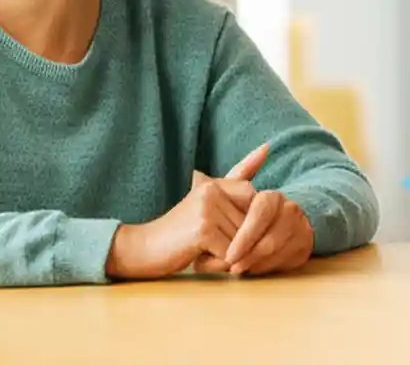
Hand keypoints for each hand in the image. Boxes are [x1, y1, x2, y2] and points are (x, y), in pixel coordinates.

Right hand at [106, 145, 267, 279]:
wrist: (142, 248)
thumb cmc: (180, 230)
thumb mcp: (208, 201)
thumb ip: (238, 176)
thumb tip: (267, 147)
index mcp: (215, 183)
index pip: (253, 200)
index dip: (245, 221)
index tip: (220, 229)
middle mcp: (212, 191)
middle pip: (251, 223)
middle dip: (236, 240)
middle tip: (207, 242)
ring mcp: (208, 209)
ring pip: (243, 240)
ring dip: (227, 253)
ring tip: (202, 249)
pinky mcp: (203, 230)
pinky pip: (232, 253)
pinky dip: (220, 262)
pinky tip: (199, 258)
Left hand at [223, 189, 314, 274]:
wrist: (281, 225)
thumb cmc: (248, 215)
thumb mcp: (237, 200)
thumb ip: (216, 194)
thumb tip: (198, 175)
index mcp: (272, 198)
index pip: (260, 213)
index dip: (245, 236)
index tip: (229, 255)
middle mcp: (290, 210)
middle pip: (270, 238)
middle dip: (249, 255)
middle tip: (232, 268)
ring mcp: (300, 228)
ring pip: (278, 252)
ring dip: (256, 264)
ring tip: (238, 270)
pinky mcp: (304, 247)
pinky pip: (286, 261)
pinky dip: (266, 268)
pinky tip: (253, 269)